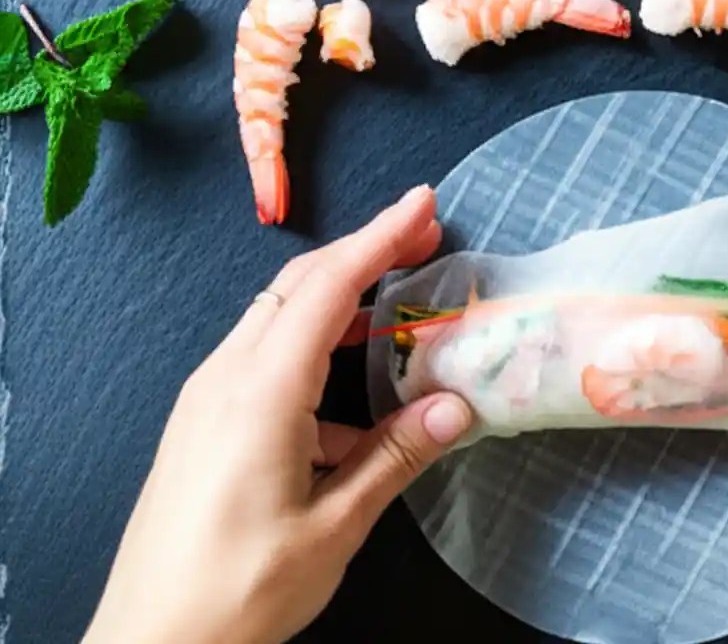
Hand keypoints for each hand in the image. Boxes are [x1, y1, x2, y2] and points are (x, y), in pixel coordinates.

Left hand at [82, 186, 474, 643]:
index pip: (326, 288)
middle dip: (363, 252)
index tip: (423, 204)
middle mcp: (225, 381)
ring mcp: (207, 401)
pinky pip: (263, 362)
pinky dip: (315, 352)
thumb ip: (396, 458)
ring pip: (277, 320)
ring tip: (399, 307)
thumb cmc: (237, 591)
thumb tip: (457, 407)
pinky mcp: (203, 425)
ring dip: (339, 300)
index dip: (379, 238)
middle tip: (423, 234)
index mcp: (260, 394)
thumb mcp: (334, 526)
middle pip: (297, 289)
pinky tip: (354, 405)